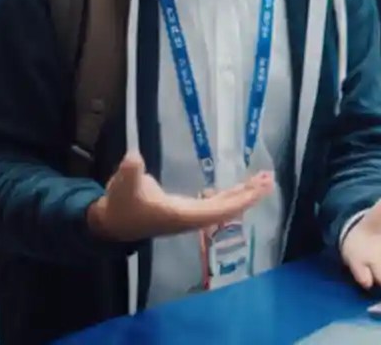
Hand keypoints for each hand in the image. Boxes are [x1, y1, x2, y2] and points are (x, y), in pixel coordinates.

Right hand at [86, 152, 273, 241]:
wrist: (111, 223)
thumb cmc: (120, 205)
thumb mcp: (123, 187)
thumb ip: (130, 172)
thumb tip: (135, 158)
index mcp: (182, 216)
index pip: (218, 211)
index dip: (239, 201)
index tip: (258, 190)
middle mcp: (191, 218)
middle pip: (228, 209)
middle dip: (249, 195)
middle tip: (270, 180)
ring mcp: (191, 215)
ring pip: (224, 206)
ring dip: (243, 193)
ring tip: (263, 179)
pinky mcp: (188, 209)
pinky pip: (217, 203)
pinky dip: (231, 193)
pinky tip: (242, 186)